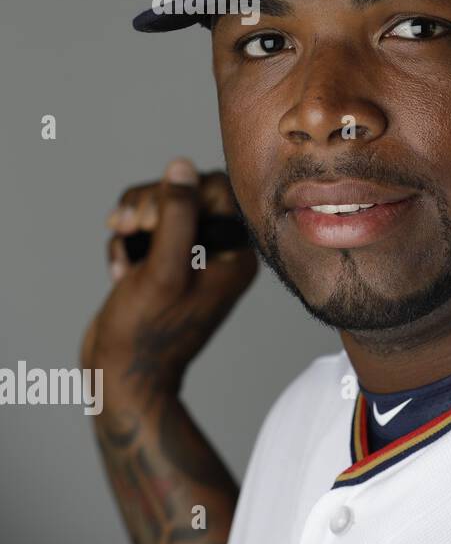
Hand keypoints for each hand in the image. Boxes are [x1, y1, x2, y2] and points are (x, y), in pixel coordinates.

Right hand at [80, 158, 257, 398]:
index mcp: (237, 254)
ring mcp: (191, 259)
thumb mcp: (163, 268)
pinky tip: (121, 272)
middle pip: (187, 193)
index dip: (180, 191)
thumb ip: (176, 214)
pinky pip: (144, 233)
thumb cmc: (147, 330)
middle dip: (150, 205)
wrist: (121, 377)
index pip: (218, 189)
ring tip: (122, 251)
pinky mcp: (164, 266)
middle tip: (130, 228)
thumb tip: (182, 166)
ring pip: (160, 209)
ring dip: (133, 225)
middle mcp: (220, 254)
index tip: (152, 219)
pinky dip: (126, 246)